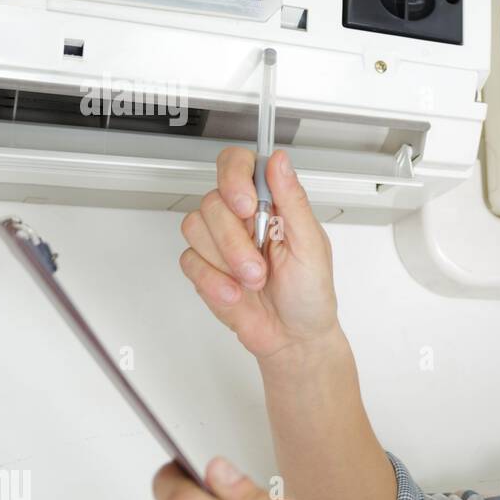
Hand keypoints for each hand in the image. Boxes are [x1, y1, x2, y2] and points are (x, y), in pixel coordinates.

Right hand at [179, 147, 338, 359]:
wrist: (293, 338)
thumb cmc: (310, 293)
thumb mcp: (310, 245)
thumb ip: (293, 201)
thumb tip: (280, 161)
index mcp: (271, 205)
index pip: (238, 165)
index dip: (233, 177)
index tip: (246, 205)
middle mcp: (242, 219)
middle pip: (213, 201)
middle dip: (235, 240)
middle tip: (260, 266)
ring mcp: (220, 242)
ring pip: (195, 227)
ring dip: (226, 261)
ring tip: (254, 282)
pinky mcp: (205, 268)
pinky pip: (189, 260)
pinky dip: (213, 281)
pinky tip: (235, 293)